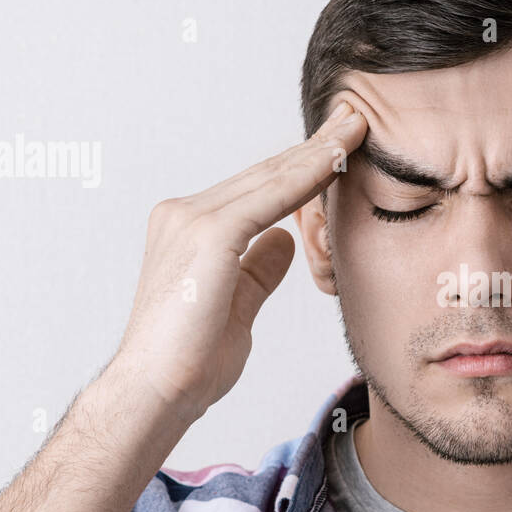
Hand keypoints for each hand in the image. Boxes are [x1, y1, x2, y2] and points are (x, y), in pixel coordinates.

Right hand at [111, 100, 366, 422]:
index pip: (256, 190)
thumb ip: (259, 268)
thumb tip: (285, 238)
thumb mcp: (239, 306)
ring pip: (270, 177)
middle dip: (313, 146)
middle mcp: (185, 215)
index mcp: (188, 229)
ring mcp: (192, 220)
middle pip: (264, 173)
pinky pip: (271, 197)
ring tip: (355, 127)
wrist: (157, 392)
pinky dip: (307, 176)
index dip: (299, 167)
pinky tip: (337, 160)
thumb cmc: (191, 360)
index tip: (337, 148)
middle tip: (353, 119)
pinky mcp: (208, 234)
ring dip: (317, 151)